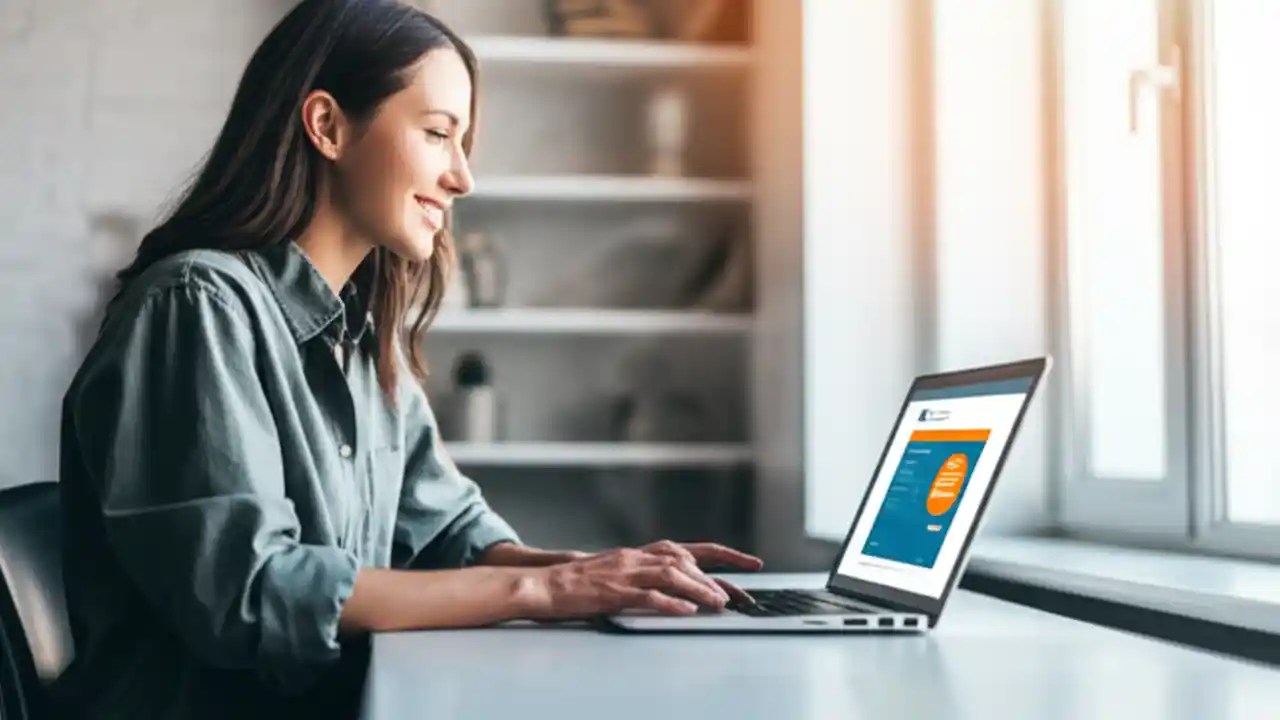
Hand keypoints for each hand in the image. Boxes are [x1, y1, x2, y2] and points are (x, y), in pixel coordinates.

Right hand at [520, 541, 763, 619]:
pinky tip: (686, 612)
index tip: (751, 563)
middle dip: (716, 578)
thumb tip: (679, 585)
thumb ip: (646, 573)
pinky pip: (646, 596)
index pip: (690, 548)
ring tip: (719, 604)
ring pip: (671, 575)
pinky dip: (669, 603)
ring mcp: (626, 573)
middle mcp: (637, 557)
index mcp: (640, 553)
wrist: (545, 583)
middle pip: (686, 562)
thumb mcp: (618, 571)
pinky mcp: (614, 592)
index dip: (724, 554)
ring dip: (699, 590)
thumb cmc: (580, 582)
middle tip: (739, 596)